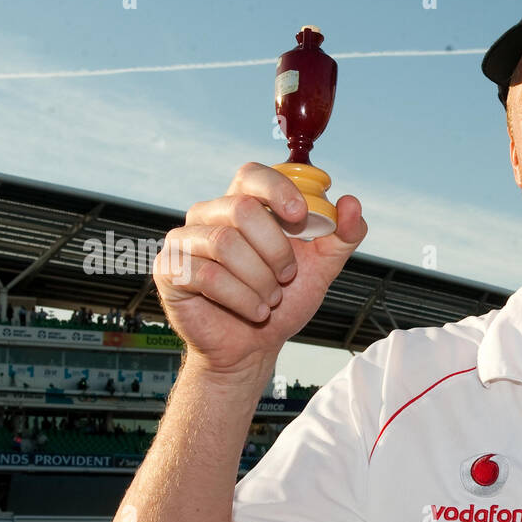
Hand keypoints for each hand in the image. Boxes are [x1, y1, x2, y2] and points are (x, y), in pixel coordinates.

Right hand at [153, 162, 367, 379]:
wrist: (253, 347)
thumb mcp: (321, 269)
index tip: (300, 216)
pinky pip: (206, 275)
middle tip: (286, 277)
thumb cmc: (281, 302)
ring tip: (269, 300)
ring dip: (259, 280)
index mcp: (243, 204)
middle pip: (241, 209)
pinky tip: (254, 312)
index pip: (253, 174)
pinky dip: (240, 299)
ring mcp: (185, 240)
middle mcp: (209, 215)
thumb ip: (341, 236)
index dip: (278, 190)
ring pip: (225, 243)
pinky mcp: (170, 269)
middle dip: (275, 250)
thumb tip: (351, 203)